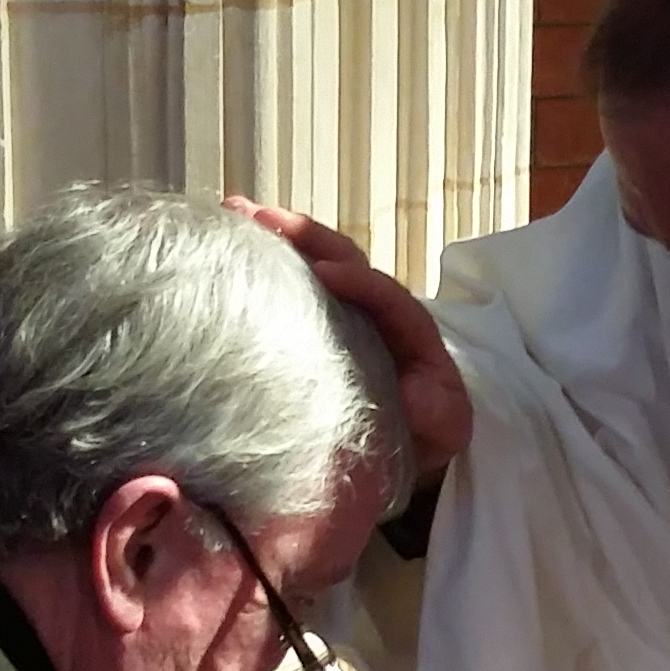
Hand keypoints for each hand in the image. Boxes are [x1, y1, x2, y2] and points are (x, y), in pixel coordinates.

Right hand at [227, 199, 473, 482]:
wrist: (411, 456)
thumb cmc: (426, 437)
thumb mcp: (443, 430)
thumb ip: (436, 414)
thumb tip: (416, 396)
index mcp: (409, 331)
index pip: (385, 295)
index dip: (358, 280)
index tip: (322, 272)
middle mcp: (375, 311)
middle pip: (343, 261)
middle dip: (304, 235)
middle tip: (258, 216)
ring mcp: (342, 314)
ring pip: (312, 265)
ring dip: (275, 237)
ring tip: (233, 214)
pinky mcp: (315, 326)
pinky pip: (292, 288)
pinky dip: (264, 263)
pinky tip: (227, 245)